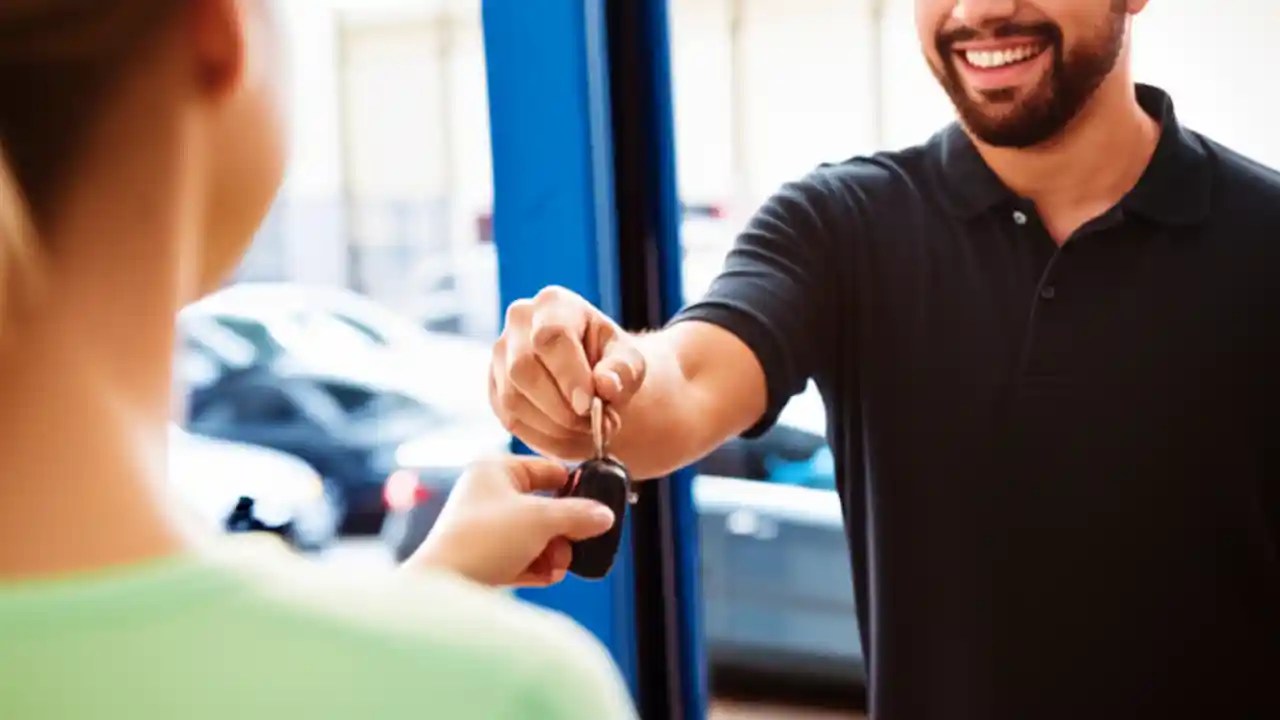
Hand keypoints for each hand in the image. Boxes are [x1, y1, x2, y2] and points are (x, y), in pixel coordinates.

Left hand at [404, 455, 615, 586]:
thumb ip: (578, 515)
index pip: (549, 470)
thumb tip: (606, 516)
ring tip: (552, 566)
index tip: (597, 507)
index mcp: (496, 469)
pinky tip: (542, 576)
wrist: (443, 586)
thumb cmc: (484, 539)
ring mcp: (487, 527)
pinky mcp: (486, 557)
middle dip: (563, 532)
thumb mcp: (541, 520)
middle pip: (547, 507)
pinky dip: (537, 566)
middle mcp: (489, 493)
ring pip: (539, 535)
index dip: (575, 489)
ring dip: (553, 553)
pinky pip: (525, 556)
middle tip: (572, 544)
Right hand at [490, 285, 645, 460]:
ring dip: (554, 428)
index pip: (551, 337)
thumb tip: (605, 385)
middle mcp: (519, 323)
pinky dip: (543, 438)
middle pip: (524, 370)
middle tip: (594, 427)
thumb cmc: (610, 362)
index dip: (568, 376)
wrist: (592, 375)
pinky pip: (511, 419)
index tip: (588, 407)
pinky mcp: (495, 387)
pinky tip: (569, 440)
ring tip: (587, 434)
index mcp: (554, 304)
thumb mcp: (629, 361)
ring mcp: (500, 355)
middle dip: (561, 409)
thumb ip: (623, 371)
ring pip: (513, 399)